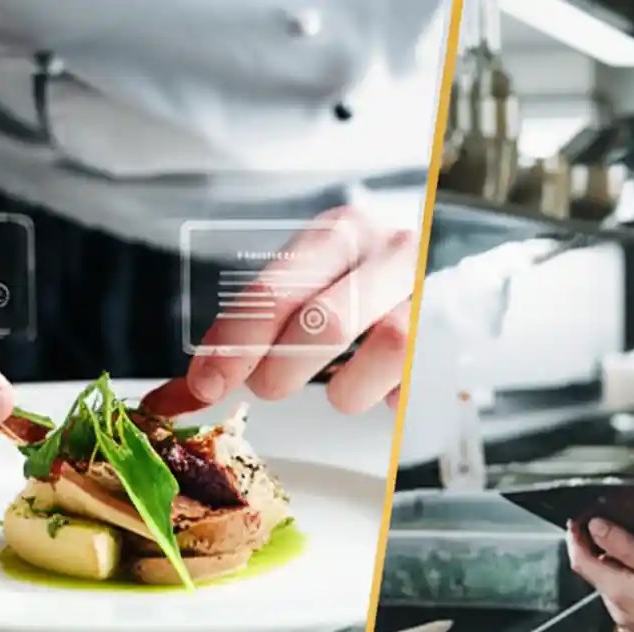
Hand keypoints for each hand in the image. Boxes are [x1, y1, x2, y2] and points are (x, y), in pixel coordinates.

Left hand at [143, 205, 417, 415]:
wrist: (443, 259)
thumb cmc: (362, 278)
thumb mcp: (307, 283)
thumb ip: (248, 333)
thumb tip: (176, 397)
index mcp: (340, 231)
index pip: (277, 288)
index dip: (235, 342)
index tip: (204, 386)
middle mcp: (389, 251)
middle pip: (326, 321)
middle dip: (284, 370)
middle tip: (272, 384)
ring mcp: (430, 290)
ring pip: (385, 348)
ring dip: (345, 389)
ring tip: (336, 387)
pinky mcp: (457, 332)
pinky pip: (417, 380)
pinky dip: (388, 396)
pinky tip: (382, 384)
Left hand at [566, 517, 633, 631]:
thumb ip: (626, 545)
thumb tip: (597, 527)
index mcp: (617, 592)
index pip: (580, 560)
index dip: (575, 537)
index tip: (577, 521)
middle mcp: (619, 611)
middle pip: (596, 574)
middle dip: (597, 550)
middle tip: (608, 527)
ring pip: (615, 589)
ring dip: (617, 568)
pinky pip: (632, 604)